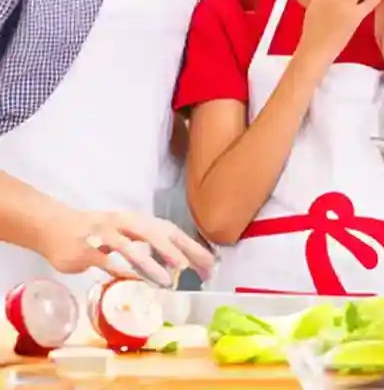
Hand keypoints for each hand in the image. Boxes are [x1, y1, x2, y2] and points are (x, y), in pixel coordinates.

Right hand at [39, 210, 213, 286]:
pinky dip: (119, 269)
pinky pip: (105, 260)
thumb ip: (149, 246)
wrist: (54, 226)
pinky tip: (131, 280)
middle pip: (156, 234)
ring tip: (166, 279)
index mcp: (138, 221)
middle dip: (176, 250)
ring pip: (131, 247)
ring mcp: (105, 235)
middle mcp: (125, 224)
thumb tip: (182, 263)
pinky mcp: (86, 249)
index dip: (191, 246)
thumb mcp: (127, 234)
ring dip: (150, 262)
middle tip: (193, 267)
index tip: (210, 263)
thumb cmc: (97, 233)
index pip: (171, 231)